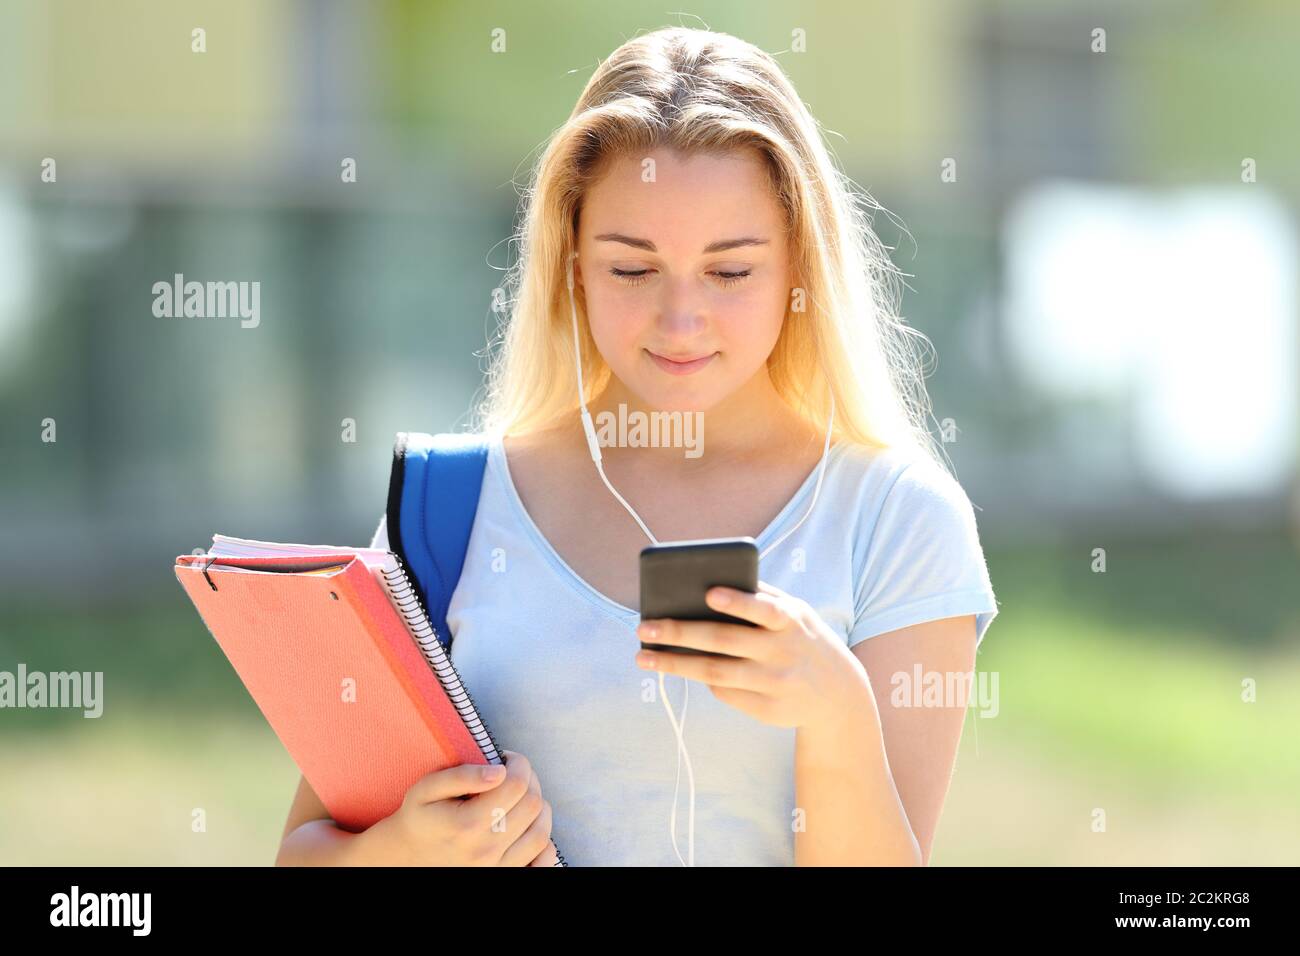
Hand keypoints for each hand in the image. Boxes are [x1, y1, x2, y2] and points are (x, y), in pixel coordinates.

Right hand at [353, 750, 553, 865]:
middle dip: (529, 780)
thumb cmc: (420, 817)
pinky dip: (545, 842)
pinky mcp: (504, 876)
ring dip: (538, 807)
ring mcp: (497, 868)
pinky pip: (542, 861)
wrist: (408, 856)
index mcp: (467, 824)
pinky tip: (528, 825)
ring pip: (542, 832)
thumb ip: (463, 776)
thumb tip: (499, 771)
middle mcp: (485, 850)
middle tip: (513, 774)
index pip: (516, 785)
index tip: (507, 758)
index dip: (519, 764)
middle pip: (533, 805)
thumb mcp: (428, 788)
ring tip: (520, 797)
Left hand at [635, 581, 869, 730]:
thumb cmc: (801, 638)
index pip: (764, 609)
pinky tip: (684, 669)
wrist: (838, 694)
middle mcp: (783, 652)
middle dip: (680, 634)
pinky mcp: (768, 710)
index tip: (709, 594)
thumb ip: (760, 596)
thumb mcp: (795, 613)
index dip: (738, 602)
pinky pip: (725, 693)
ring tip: (644, 657)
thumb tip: (706, 583)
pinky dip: (704, 680)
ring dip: (675, 665)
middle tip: (644, 628)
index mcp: (790, 620)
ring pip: (715, 673)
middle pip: (724, 642)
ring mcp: (775, 684)